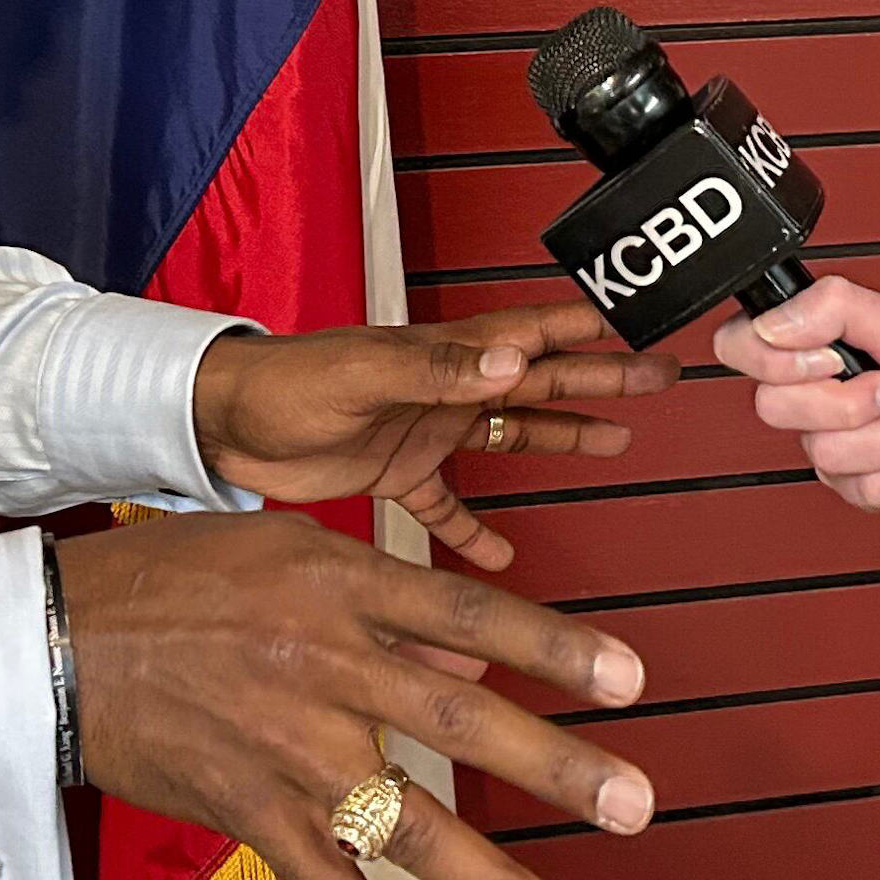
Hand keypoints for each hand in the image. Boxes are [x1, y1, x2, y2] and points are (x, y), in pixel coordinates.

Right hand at [60, 510, 653, 879]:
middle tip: (637, 805)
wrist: (60, 642)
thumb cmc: (176, 582)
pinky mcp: (249, 813)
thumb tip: (471, 658)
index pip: (469, 617)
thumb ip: (383, 608)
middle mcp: (325, 667)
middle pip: (462, 721)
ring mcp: (289, 749)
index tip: (635, 678)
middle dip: (556, 768)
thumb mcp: (284, 555)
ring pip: (407, 825)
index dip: (555, 647)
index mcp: (341, 589)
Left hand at [191, 302, 675, 569]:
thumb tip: (513, 358)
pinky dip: (476, 529)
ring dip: (560, 436)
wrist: (221, 425)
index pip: (529, 334)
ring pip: (508, 434)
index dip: (584, 329)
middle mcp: (443, 389)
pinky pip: (449, 504)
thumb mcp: (364, 374)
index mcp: (442, 355)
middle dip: (598, 379)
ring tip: (615, 442)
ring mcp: (423, 431)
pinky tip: (504, 555)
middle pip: (538, 381)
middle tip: (657, 378)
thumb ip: (439, 368)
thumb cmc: (285, 384)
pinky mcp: (394, 474)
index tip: (639, 323)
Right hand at [712, 273, 879, 514]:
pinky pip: (866, 493)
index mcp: (818, 342)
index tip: (832, 357)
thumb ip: (836, 308)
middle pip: (778, 411)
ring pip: (829, 458)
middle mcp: (819, 394)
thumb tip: (774, 321)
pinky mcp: (866, 487)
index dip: (775, 359)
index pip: (741, 346)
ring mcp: (840, 445)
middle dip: (858, 403)